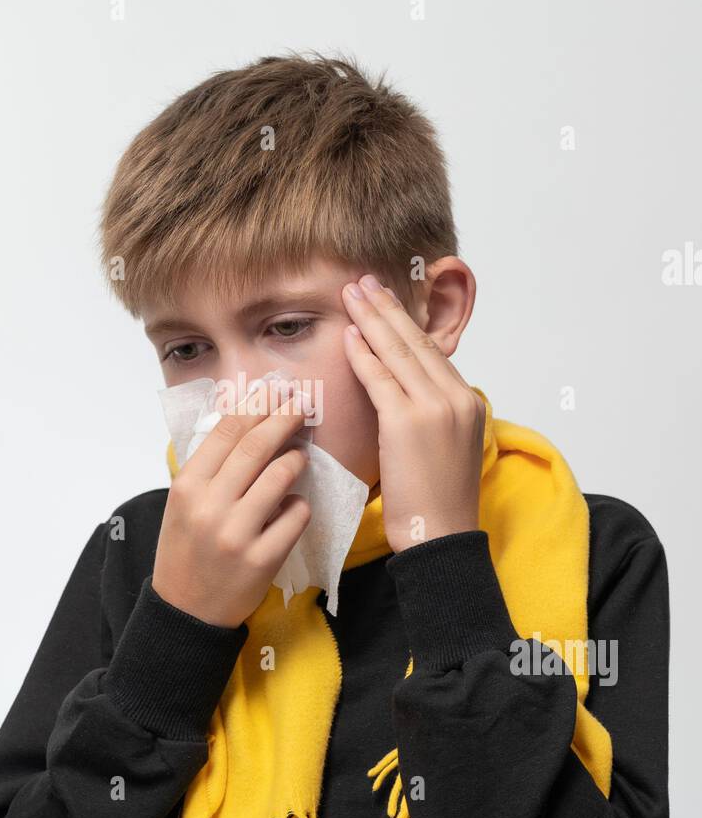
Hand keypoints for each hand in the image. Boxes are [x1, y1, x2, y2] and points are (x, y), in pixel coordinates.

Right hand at [152, 382, 312, 627]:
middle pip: (257, 446)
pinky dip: (299, 505)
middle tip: (302, 404)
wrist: (186, 611)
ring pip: (282, 476)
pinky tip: (291, 508)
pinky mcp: (263, 559)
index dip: (257, 405)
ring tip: (298, 458)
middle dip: (285, 417)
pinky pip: (296, 515)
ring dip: (296, 460)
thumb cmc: (187, 549)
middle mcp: (210, 506)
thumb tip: (246, 419)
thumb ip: (210, 466)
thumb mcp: (183, 503)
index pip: (227, 431)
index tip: (276, 389)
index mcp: (187, 486)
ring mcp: (237, 533)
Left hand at [341, 274, 484, 552]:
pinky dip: (363, 354)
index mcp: (468, 402)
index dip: (406, 323)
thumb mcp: (445, 447)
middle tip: (364, 281)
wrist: (442, 536)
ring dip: (371, 319)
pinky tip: (348, 335)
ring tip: (352, 294)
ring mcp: (434, 408)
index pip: (432, 352)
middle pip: (416, 342)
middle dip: (387, 308)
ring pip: (398, 352)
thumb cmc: (438, 502)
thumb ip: (431, 415)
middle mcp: (456, 398)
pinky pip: (380, 379)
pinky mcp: (408, 423)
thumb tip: (407, 398)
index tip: (386, 302)